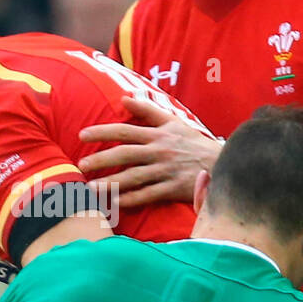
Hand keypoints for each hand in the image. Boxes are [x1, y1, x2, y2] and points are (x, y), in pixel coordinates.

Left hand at [78, 96, 221, 207]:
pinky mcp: (172, 189)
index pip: (125, 130)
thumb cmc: (193, 143)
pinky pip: (147, 195)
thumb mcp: (173, 122)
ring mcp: (165, 171)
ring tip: (91, 188)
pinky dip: (131, 200)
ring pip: (133, 177)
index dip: (102, 132)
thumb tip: (124, 97)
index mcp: (158, 134)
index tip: (82, 135)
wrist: (221, 163)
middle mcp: (159, 151)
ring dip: (111, 183)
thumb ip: (148, 110)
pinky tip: (115, 203)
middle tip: (81, 165)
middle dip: (101, 159)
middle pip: (125, 154)